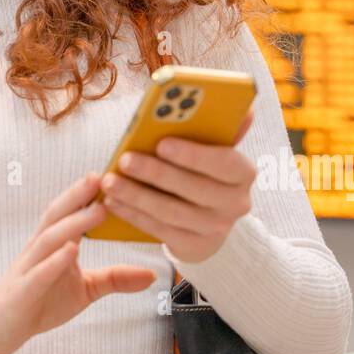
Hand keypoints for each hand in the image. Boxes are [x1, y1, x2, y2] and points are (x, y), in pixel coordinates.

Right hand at [0, 171, 157, 353]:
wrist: (2, 326)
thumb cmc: (42, 299)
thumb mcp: (85, 289)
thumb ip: (114, 278)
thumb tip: (151, 275)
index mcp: (54, 243)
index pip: (69, 211)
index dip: (86, 192)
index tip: (109, 173)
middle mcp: (40, 248)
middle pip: (57, 214)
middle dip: (78, 194)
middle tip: (102, 177)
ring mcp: (30, 267)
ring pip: (50, 238)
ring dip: (74, 222)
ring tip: (98, 210)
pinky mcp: (25, 290)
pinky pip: (40, 272)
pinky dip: (55, 261)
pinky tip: (70, 251)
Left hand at [100, 110, 255, 264]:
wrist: (211, 220)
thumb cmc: (205, 171)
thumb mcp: (215, 149)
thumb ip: (219, 128)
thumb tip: (242, 107)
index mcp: (243, 173)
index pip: (224, 162)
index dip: (193, 154)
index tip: (162, 143)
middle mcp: (235, 203)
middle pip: (193, 188)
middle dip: (155, 173)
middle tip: (125, 160)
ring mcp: (215, 228)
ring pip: (171, 211)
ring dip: (137, 195)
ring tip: (110, 181)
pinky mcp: (194, 246)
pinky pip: (160, 230)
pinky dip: (134, 214)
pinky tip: (113, 201)